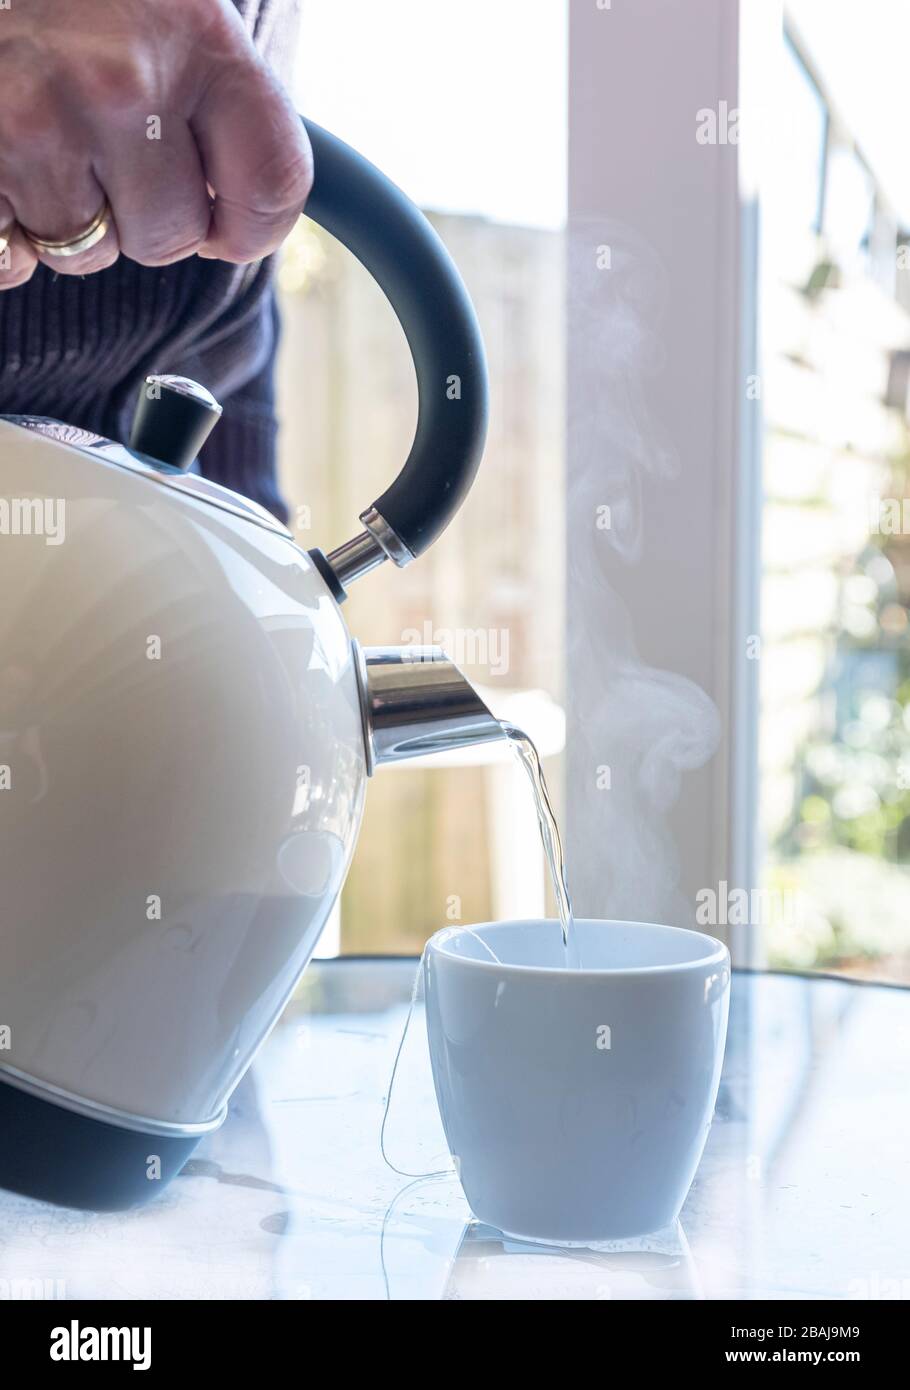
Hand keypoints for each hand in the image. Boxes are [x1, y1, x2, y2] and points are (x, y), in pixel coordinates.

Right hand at [0, 0, 312, 287]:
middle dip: (144, 219)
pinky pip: (11, 262)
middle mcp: (122, 79)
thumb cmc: (85, 6)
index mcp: (198, 35)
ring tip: (43, 137)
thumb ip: (225, 106)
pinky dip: (7, 233)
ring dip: (69, 219)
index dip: (252, 224)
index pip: (274, 185)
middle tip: (104, 148)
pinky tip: (6, 163)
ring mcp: (39, 121)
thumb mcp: (176, 21)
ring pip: (86, 256)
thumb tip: (246, 214)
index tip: (224, 218)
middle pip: (173, 239)